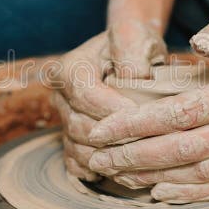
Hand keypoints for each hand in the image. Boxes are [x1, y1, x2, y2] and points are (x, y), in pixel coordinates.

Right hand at [47, 23, 166, 180]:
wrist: (126, 52)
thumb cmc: (133, 43)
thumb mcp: (135, 36)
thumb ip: (132, 52)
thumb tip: (135, 78)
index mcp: (69, 68)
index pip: (85, 95)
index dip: (113, 109)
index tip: (141, 115)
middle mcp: (59, 96)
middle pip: (80, 126)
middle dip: (114, 137)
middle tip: (149, 142)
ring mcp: (63, 121)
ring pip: (78, 149)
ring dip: (108, 158)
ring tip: (141, 160)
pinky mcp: (70, 139)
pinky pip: (77, 164)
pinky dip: (99, 171)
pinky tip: (124, 172)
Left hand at [85, 12, 208, 202]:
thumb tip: (195, 44)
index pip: (182, 114)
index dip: (138, 124)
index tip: (104, 129)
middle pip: (184, 149)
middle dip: (136, 156)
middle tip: (99, 157)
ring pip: (197, 174)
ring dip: (153, 177)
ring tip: (116, 173)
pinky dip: (185, 194)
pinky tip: (155, 191)